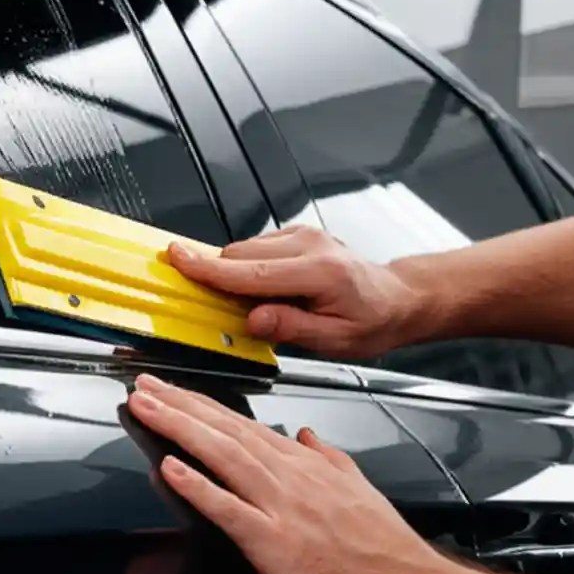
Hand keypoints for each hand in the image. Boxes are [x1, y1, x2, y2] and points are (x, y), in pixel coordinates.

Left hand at [128, 373, 458, 573]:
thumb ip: (329, 459)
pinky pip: (228, 509)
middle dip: (179, 404)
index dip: (201, 404)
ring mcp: (280, 506)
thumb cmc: (385, 551)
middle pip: (224, 429)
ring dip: (179, 427)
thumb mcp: (359, 488)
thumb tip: (310, 436)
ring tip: (146, 408)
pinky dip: (199, 486)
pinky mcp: (274, 542)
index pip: (242, 423)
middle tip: (142, 383)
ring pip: (221, 454)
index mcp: (305, 465)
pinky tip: (171, 468)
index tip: (172, 389)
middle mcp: (289, 477)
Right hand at [167, 225, 425, 357]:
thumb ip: (290, 327)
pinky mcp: (296, 234)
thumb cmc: (372, 321)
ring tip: (264, 303)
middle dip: (221, 280)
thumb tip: (253, 320)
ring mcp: (302, 235)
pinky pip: (255, 248)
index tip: (177, 259)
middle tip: (230, 310)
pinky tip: (270, 289)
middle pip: (238, 255)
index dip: (207, 269)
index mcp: (317, 272)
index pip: (249, 272)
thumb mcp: (335, 340)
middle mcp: (308, 245)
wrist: (397, 298)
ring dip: (237, 275)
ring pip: (243, 250)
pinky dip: (250, 268)